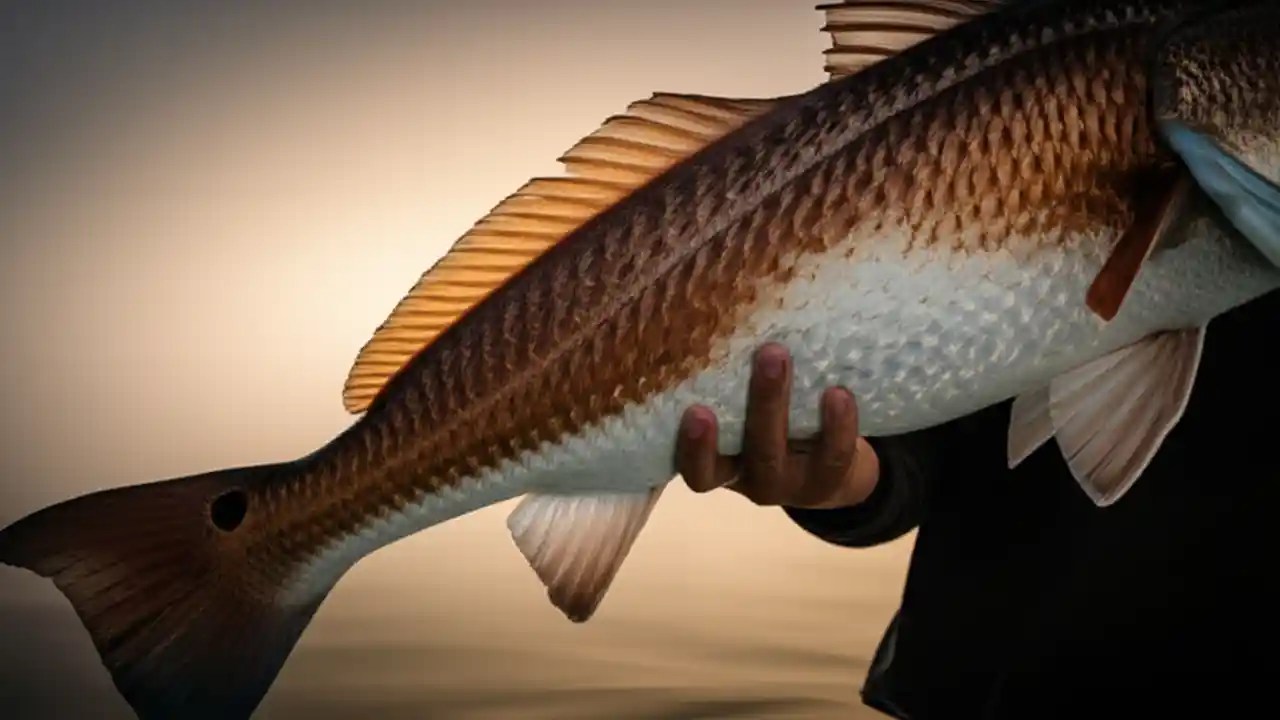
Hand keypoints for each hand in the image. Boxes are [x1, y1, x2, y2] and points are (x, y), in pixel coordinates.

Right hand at [676, 343, 879, 509]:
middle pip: (746, 452)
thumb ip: (728, 382)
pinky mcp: (828, 479)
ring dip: (782, 405)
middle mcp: (750, 478)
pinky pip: (833, 457)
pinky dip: (837, 425)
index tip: (695, 409)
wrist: (828, 472)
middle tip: (766, 353)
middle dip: (758, 404)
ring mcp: (790, 483)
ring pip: (781, 454)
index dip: (693, 447)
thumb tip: (704, 300)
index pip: (695, 468)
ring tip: (785, 357)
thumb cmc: (771, 427)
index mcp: (720, 464)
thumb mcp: (743, 414)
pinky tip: (838, 392)